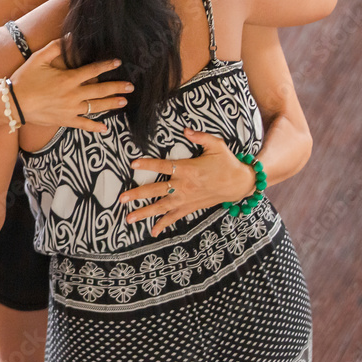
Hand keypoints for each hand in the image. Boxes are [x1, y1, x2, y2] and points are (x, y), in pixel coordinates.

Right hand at [10, 39, 131, 131]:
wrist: (14, 103)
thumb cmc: (25, 79)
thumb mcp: (39, 58)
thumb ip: (56, 47)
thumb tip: (72, 36)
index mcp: (68, 79)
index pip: (93, 70)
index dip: (107, 66)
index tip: (118, 63)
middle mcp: (73, 95)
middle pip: (100, 90)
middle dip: (117, 88)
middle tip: (130, 86)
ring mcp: (70, 109)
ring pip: (96, 107)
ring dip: (111, 104)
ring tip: (124, 102)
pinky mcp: (65, 120)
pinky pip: (83, 124)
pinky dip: (94, 127)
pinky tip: (105, 128)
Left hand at [119, 128, 253, 235]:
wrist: (240, 183)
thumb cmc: (227, 162)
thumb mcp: (216, 145)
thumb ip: (200, 136)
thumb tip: (185, 130)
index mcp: (188, 169)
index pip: (163, 165)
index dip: (148, 164)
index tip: (133, 164)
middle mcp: (184, 186)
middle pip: (156, 190)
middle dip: (138, 194)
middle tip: (122, 198)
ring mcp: (186, 199)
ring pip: (162, 207)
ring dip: (145, 212)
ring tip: (129, 218)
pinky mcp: (191, 207)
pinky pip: (175, 217)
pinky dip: (164, 224)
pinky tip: (153, 231)